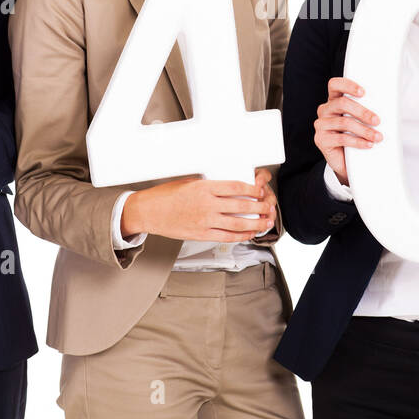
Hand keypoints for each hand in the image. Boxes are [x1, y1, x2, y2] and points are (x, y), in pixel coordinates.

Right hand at [121, 169, 276, 241]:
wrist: (149, 211)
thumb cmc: (167, 195)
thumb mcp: (190, 182)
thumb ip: (210, 185)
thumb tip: (230, 188)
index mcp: (204, 187)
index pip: (236, 187)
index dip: (252, 189)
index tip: (260, 190)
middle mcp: (206, 205)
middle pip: (241, 206)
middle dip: (259, 207)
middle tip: (270, 206)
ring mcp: (205, 221)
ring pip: (237, 224)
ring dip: (255, 224)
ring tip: (266, 222)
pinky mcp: (201, 234)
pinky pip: (226, 236)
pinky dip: (241, 236)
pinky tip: (249, 234)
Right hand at [314, 77, 380, 186]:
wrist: (349, 162)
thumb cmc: (358, 136)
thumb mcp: (363, 121)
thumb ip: (368, 110)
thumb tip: (391, 107)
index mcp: (334, 100)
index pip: (335, 85)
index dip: (347, 85)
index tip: (363, 92)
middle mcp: (325, 110)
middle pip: (342, 104)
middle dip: (362, 112)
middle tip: (377, 120)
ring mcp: (321, 125)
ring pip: (344, 122)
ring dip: (364, 130)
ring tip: (377, 137)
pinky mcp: (321, 139)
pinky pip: (341, 138)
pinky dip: (358, 141)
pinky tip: (368, 144)